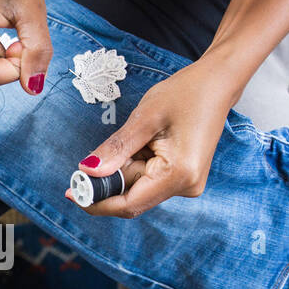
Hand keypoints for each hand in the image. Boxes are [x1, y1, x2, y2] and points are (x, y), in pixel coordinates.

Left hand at [68, 60, 238, 217]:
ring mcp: (186, 184)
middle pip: (132, 197)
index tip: (71, 191)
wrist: (217, 84)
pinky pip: (149, 179)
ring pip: (139, 187)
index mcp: (179, 174)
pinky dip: (136, 164)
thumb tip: (87, 171)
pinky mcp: (183, 177)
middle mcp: (186, 187)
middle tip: (95, 155)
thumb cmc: (185, 94)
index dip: (97, 201)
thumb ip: (116, 148)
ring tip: (138, 135)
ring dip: (125, 168)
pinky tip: (145, 141)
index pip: (129, 204)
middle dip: (109, 179)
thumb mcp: (145, 118)